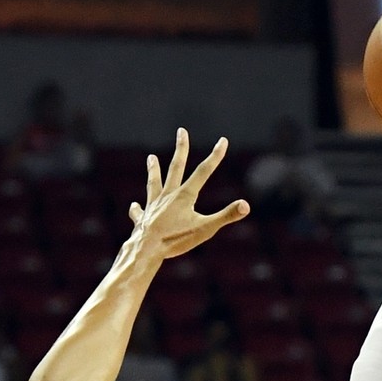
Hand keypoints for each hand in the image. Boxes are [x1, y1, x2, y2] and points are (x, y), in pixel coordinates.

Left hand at [128, 130, 249, 261]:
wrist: (147, 249)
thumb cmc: (177, 240)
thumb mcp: (206, 229)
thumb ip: (226, 216)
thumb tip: (246, 206)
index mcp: (185, 196)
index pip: (204, 171)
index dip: (215, 156)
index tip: (223, 141)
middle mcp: (168, 195)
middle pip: (176, 167)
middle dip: (181, 149)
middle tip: (181, 131)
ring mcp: (154, 205)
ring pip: (154, 183)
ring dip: (153, 170)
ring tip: (151, 157)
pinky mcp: (143, 218)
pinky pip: (139, 212)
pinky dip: (136, 209)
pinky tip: (134, 206)